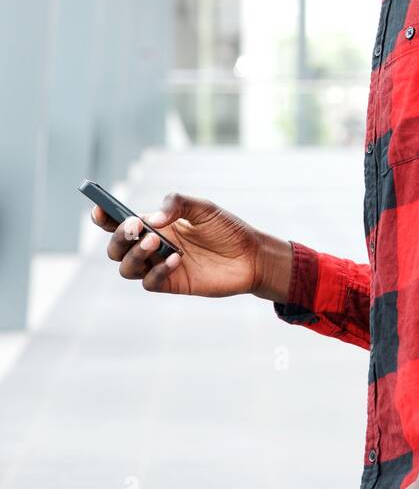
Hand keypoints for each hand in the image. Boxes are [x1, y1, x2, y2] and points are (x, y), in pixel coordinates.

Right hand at [92, 191, 280, 297]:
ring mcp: (159, 266)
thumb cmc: (226, 229)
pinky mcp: (172, 284)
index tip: (99, 210)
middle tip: (135, 226)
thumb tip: (153, 216)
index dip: (104, 217)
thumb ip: (177, 204)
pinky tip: (176, 259)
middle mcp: (152, 245)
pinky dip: (157, 271)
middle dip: (118, 237)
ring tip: (156, 241)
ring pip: (126, 267)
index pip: (120, 221)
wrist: (251, 256)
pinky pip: (150, 283)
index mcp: (154, 224)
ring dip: (135, 254)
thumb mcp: (203, 208)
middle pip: (116, 247)